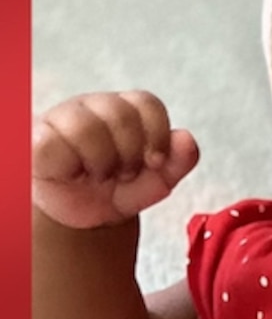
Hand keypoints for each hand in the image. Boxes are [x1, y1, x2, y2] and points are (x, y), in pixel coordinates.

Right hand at [33, 91, 199, 229]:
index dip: (158, 134)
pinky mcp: (38, 139)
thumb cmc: (120, 188)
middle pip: (120, 112)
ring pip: (86, 125)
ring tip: (102, 175)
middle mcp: (93, 106)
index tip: (156, 162)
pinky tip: (77, 173)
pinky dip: (73, 164)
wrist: (87, 216)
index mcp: (126, 109)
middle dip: (132, 153)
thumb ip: (179, 161)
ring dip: (103, 161)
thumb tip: (186, 138)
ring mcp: (62, 118)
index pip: (146, 102)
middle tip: (126, 173)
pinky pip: (54, 143)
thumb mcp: (157, 180)